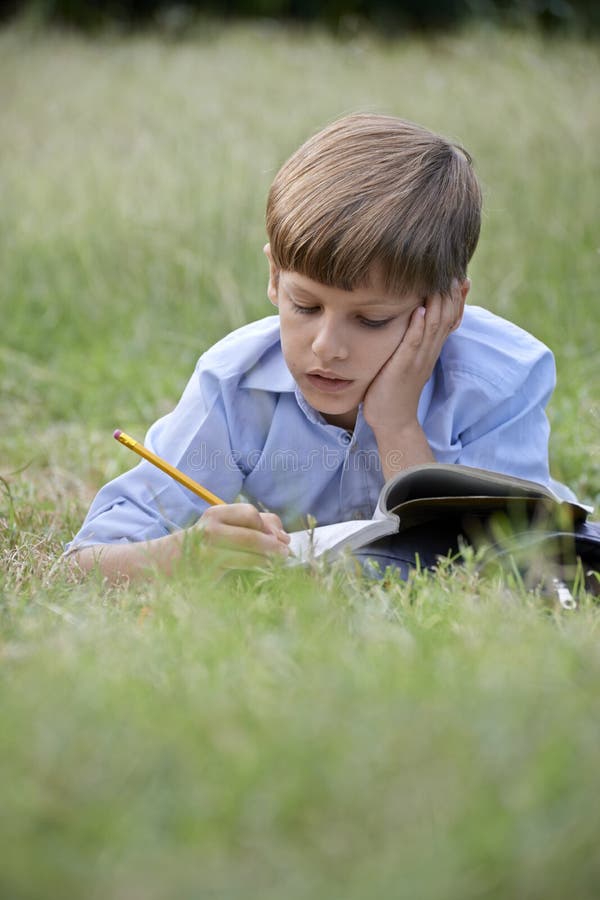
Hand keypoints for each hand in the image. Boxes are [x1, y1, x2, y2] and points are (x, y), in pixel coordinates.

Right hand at [194, 502, 290, 568]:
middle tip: (285, 553)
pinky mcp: (208, 572)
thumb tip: (284, 536)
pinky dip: (256, 569)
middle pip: (250, 536)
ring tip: (276, 562)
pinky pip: (239, 570)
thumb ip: (255, 524)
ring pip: (246, 555)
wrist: (173, 559)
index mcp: (216, 514)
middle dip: (273, 545)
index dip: (269, 526)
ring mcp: (207, 553)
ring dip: (267, 559)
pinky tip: (262, 570)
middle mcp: (210, 531)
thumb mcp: (226, 524)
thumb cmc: (208, 540)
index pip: (250, 514)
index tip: (279, 537)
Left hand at [363, 280, 465, 436]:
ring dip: (439, 302)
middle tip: (456, 269)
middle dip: (452, 293)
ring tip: (442, 280)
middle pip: (447, 317)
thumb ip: (413, 341)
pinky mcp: (404, 367)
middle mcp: (429, 351)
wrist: (393, 421)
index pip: (449, 318)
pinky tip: (419, 308)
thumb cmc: (394, 390)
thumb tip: (414, 320)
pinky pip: (414, 343)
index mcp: (431, 349)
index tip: (460, 275)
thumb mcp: (408, 360)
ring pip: (435, 326)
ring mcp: (419, 359)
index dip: (456, 297)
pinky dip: (418, 325)